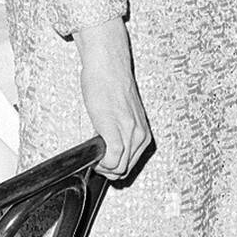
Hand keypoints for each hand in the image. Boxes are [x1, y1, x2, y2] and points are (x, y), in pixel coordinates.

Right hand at [73, 17, 152, 177]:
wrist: (108, 67)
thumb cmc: (111, 84)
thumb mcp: (121, 115)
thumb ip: (120, 132)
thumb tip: (110, 147)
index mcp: (142, 132)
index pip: (130, 164)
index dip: (113, 166)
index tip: (102, 159)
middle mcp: (140, 134)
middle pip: (124, 169)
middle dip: (107, 169)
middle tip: (96, 157)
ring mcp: (130, 133)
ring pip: (119, 168)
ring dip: (103, 166)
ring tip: (94, 153)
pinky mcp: (116, 130)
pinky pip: (113, 159)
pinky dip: (101, 162)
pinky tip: (94, 151)